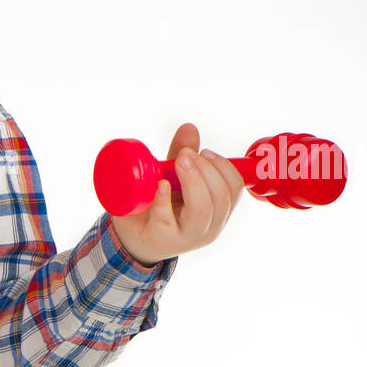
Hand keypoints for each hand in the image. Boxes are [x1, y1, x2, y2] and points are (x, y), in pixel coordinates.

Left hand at [108, 122, 244, 265]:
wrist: (132, 239)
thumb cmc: (159, 208)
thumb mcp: (173, 180)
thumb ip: (182, 157)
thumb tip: (189, 127)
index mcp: (218, 211)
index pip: (235, 188)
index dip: (223, 166)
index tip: (204, 152)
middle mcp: (208, 226)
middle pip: (221, 197)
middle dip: (206, 169)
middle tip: (186, 154)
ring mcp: (186, 236)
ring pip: (201, 210)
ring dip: (192, 181)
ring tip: (178, 163)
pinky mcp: (161, 239)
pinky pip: (167, 220)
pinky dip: (164, 200)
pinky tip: (160, 186)